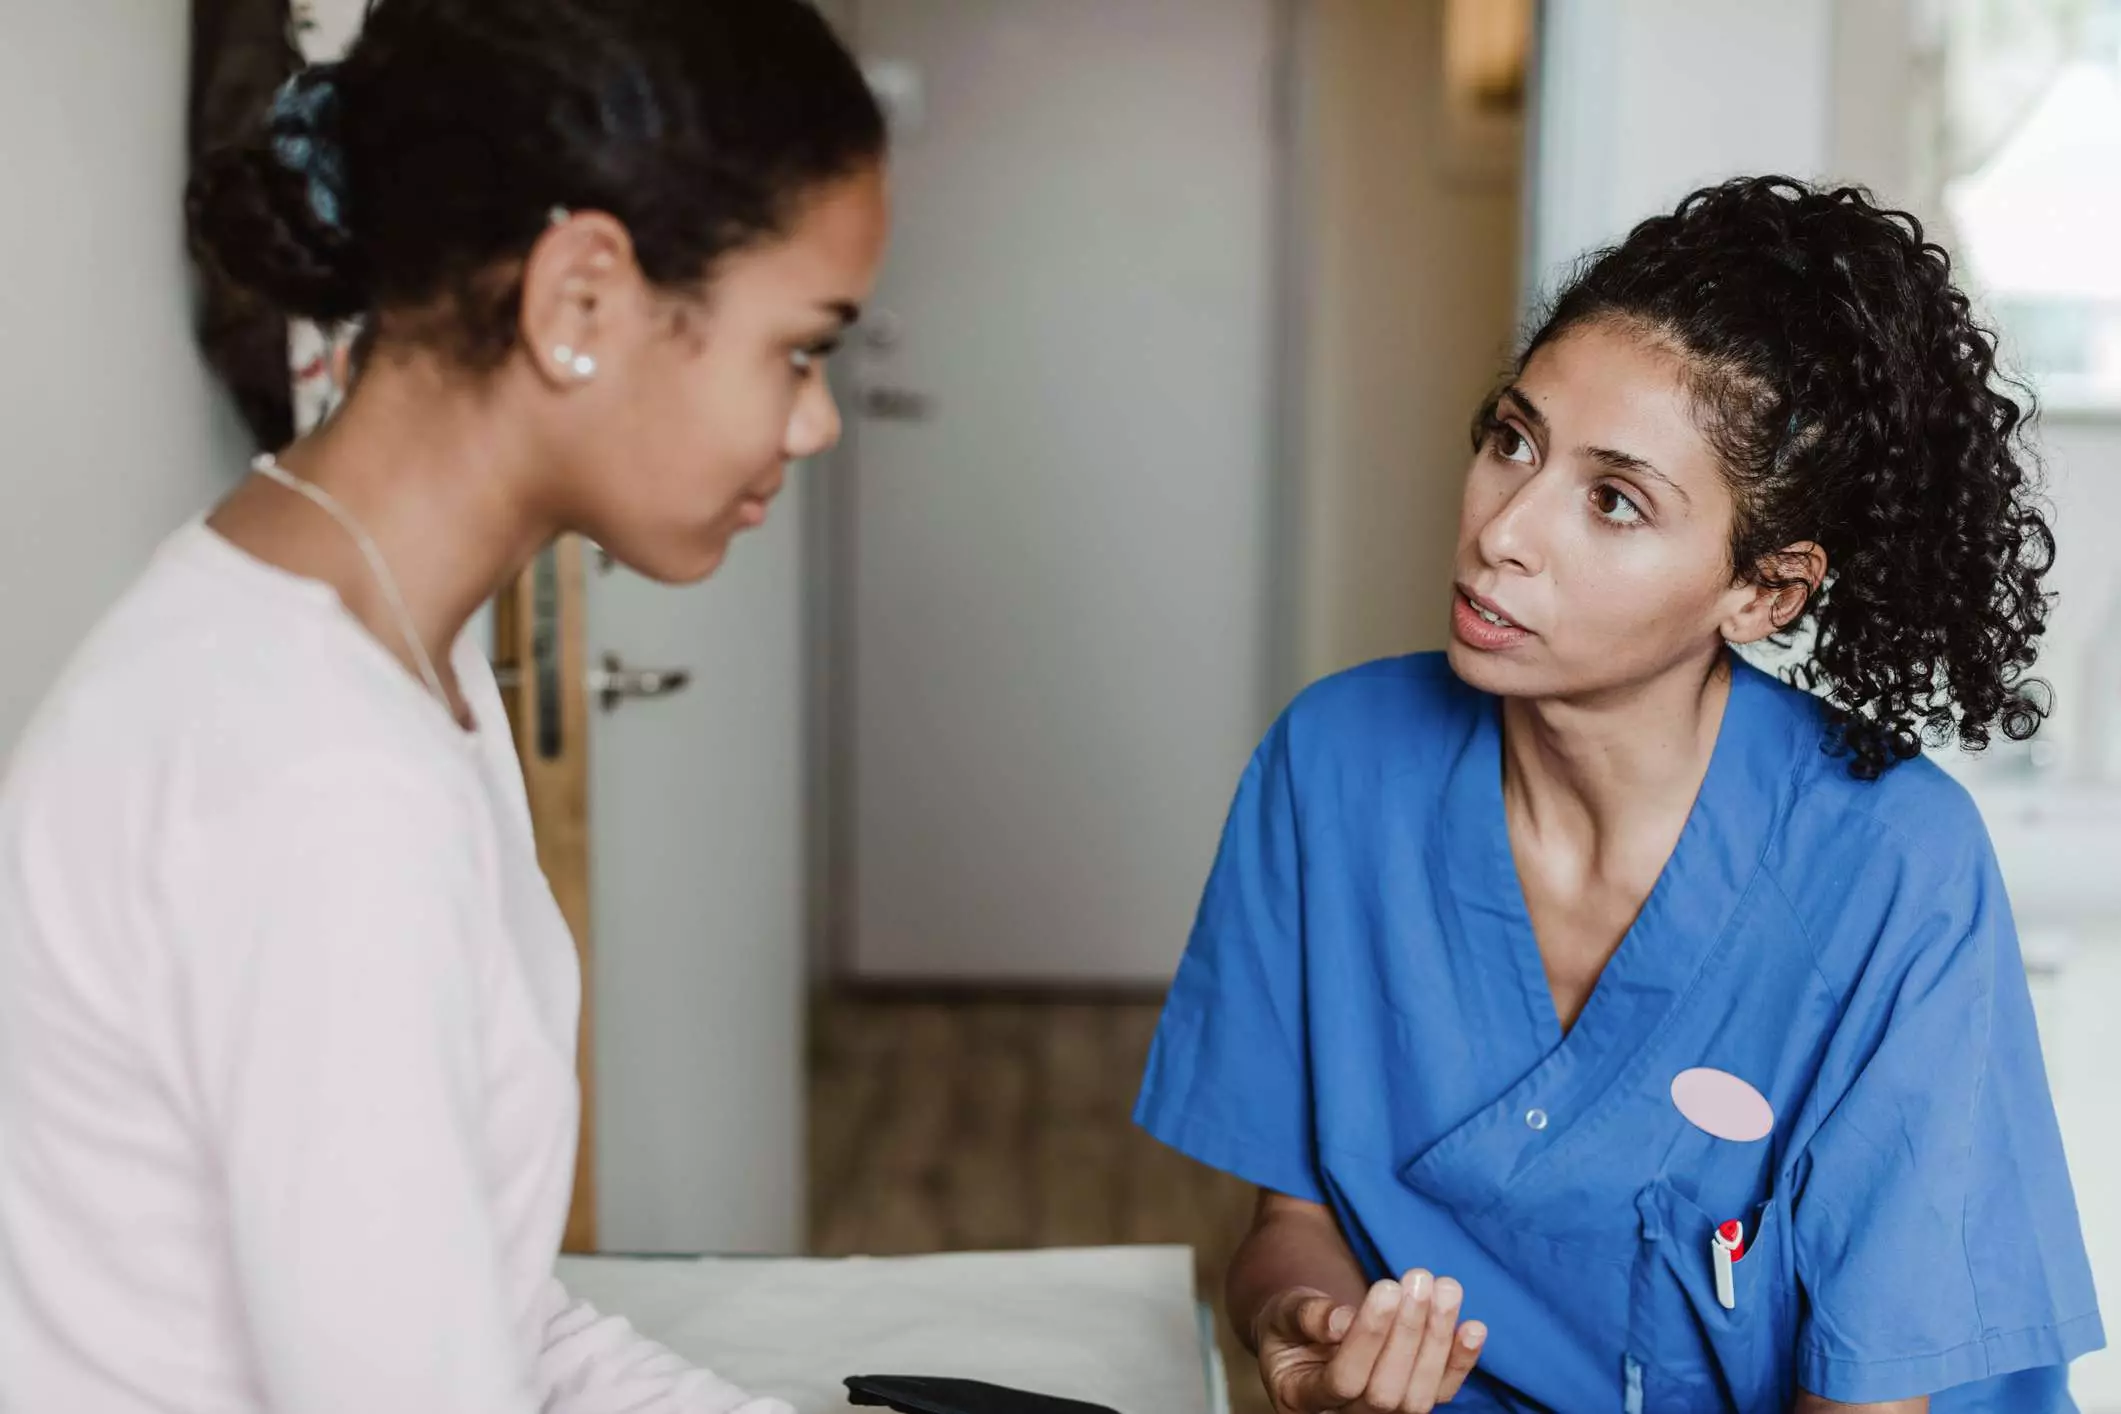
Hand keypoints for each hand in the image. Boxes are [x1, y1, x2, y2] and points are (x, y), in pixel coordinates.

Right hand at [1253, 1272, 1485, 1412]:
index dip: (1369, 1336)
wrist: (1306, 1337)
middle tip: (1419, 1278)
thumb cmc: (1291, 1324)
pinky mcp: (1411, 1400)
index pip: (1343, 1378)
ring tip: (1446, 1288)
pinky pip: (1442, 1392)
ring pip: (1419, 1396)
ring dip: (1438, 1340)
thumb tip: (1341, 1321)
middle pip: (1387, 1392)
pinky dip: (1461, 1362)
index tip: (1388, 1288)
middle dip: (1408, 1332)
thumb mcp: (1284, 1312)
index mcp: (1300, 1397)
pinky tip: (1473, 1327)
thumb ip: (1306, 1316)